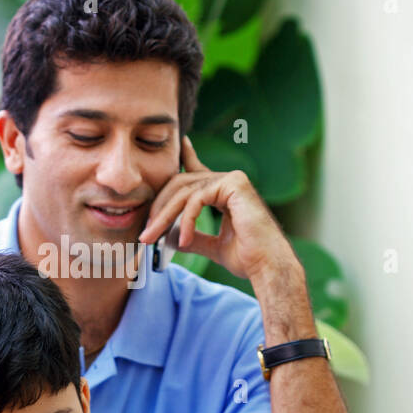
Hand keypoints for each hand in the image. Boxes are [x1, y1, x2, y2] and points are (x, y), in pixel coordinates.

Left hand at [138, 135, 300, 290]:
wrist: (268, 266)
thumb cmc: (248, 257)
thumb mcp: (213, 246)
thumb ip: (194, 237)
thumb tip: (171, 238)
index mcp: (225, 191)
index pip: (196, 172)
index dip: (186, 157)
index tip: (177, 147)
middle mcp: (229, 181)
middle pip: (181, 184)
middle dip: (159, 209)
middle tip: (145, 234)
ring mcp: (232, 180)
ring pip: (185, 192)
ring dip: (164, 217)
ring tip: (152, 238)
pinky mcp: (234, 184)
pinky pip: (197, 198)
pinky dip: (186, 220)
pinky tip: (184, 240)